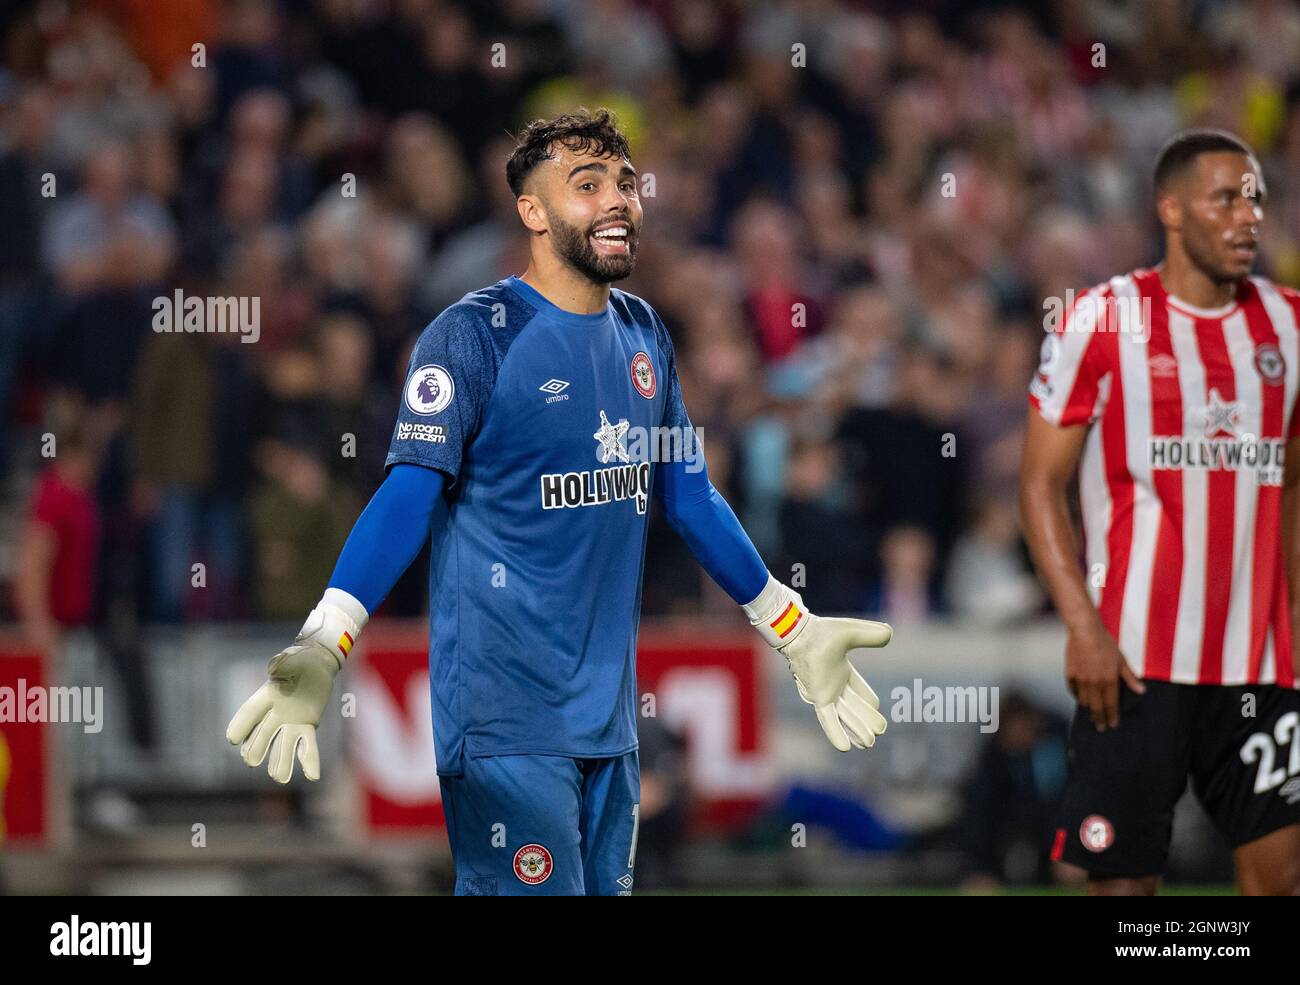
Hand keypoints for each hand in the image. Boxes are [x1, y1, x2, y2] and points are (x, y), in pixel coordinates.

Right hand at [226, 600, 357, 782]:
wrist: (315, 664)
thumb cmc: (299, 660)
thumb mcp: (291, 659)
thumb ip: (282, 664)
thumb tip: (276, 665)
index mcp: (265, 696)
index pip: (250, 712)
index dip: (242, 725)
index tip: (232, 738)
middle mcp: (274, 714)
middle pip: (263, 733)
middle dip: (257, 747)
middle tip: (251, 761)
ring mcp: (290, 722)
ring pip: (283, 745)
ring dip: (281, 761)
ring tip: (280, 778)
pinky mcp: (306, 726)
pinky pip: (307, 746)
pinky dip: (309, 761)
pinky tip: (313, 776)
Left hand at [781, 612, 891, 750]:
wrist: (801, 635)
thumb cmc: (821, 632)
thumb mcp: (852, 632)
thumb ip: (870, 635)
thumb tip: (889, 633)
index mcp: (842, 671)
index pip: (860, 691)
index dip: (869, 701)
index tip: (877, 708)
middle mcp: (834, 685)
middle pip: (855, 707)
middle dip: (867, 720)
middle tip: (880, 731)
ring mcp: (826, 693)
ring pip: (845, 716)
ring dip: (857, 730)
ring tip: (869, 743)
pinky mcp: (819, 698)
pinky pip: (828, 720)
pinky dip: (836, 733)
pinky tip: (845, 747)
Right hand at [1065, 618, 1144, 730]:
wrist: (1084, 631)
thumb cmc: (1105, 643)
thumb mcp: (1121, 660)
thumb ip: (1130, 677)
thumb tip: (1142, 691)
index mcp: (1108, 680)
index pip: (1111, 704)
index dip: (1112, 716)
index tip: (1113, 725)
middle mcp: (1094, 683)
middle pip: (1096, 707)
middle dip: (1099, 719)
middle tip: (1100, 728)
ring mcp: (1080, 679)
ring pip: (1083, 701)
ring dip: (1088, 709)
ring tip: (1091, 714)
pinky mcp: (1070, 674)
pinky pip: (1073, 690)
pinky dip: (1077, 696)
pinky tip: (1080, 698)